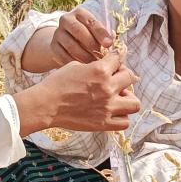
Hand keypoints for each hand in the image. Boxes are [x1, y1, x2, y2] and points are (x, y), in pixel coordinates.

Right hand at [15, 49, 139, 134]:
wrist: (46, 105)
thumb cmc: (57, 84)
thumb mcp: (75, 65)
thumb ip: (95, 66)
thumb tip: (107, 68)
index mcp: (100, 71)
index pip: (119, 59)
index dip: (117, 59)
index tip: (114, 62)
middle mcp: (107, 88)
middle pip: (131, 78)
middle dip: (123, 77)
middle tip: (115, 80)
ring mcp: (107, 107)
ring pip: (134, 103)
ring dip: (128, 99)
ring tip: (118, 99)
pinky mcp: (103, 123)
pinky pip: (124, 122)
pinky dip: (121, 117)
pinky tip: (112, 112)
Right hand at [48, 7, 113, 66]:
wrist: (66, 41)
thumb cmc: (88, 35)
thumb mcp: (95, 31)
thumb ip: (104, 35)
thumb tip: (112, 44)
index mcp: (80, 13)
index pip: (91, 21)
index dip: (101, 33)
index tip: (109, 44)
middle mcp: (66, 20)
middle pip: (79, 31)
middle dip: (92, 45)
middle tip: (101, 57)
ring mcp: (57, 33)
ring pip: (72, 46)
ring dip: (85, 57)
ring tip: (95, 64)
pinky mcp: (53, 47)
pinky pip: (64, 56)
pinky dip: (75, 63)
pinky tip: (83, 68)